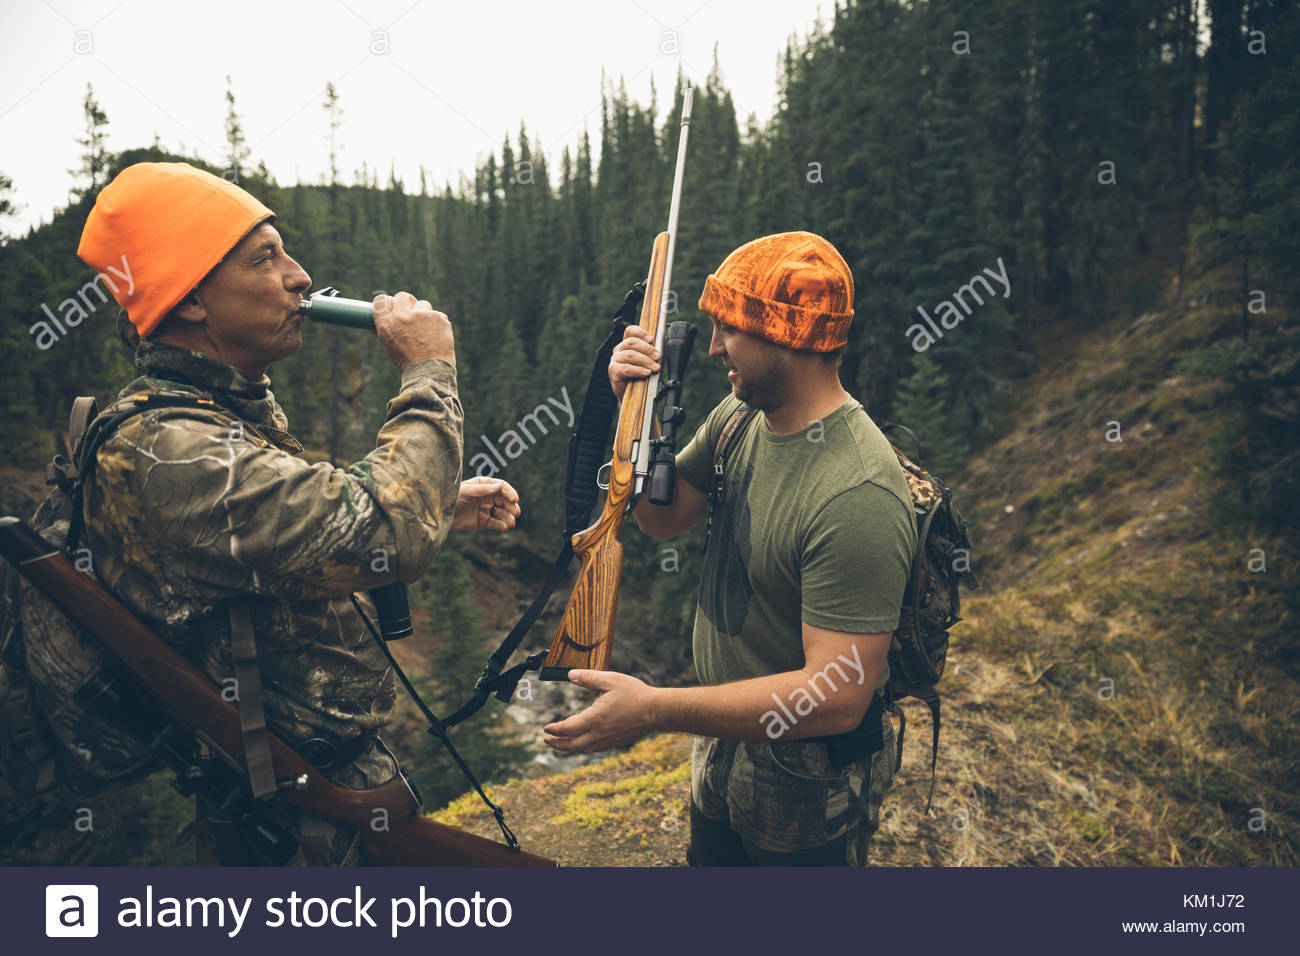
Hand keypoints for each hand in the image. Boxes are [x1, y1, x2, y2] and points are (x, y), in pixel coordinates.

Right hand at [373, 291, 454, 370]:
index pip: (381, 300)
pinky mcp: (437, 317)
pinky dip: (438, 323)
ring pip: (422, 304)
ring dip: (424, 313)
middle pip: (402, 296)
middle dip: (407, 302)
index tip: (393, 306)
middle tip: (412, 312)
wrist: (430, 371)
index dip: (388, 302)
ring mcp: (421, 315)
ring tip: (427, 331)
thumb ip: (385, 331)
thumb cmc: (408, 361)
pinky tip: (437, 336)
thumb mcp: (390, 347)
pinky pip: (437, 315)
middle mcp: (401, 317)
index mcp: (386, 324)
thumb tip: (373, 326)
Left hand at [451, 477, 520, 530]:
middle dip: (512, 506)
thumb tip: (499, 487)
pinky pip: (495, 523)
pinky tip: (504, 527)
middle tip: (517, 512)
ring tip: (511, 523)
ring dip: (508, 517)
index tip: (515, 499)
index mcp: (484, 485)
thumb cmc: (450, 497)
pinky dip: (501, 525)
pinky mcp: (482, 521)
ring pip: (501, 513)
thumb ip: (482, 489)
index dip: (510, 492)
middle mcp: (487, 496)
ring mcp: (485, 509)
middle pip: (504, 501)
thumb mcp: (465, 491)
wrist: (439, 514)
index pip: (501, 487)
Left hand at [543, 670, 657, 752]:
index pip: (568, 728)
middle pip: (572, 745)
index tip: (546, 728)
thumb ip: (589, 678)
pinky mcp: (615, 742)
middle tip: (547, 740)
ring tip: (561, 743)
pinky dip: (583, 748)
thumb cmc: (635, 693)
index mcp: (595, 718)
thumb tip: (571, 675)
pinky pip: (594, 749)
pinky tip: (582, 743)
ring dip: (569, 748)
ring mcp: (607, 740)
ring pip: (583, 749)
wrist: (656, 710)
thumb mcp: (610, 680)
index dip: (555, 729)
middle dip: (557, 744)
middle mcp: (599, 733)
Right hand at [608, 325, 658, 403]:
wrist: (633, 397)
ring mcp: (615, 360)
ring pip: (630, 355)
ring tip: (655, 368)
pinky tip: (646, 373)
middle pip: (632, 342)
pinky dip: (638, 370)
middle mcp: (619, 350)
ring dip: (645, 361)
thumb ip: (653, 353)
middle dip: (647, 349)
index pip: (630, 331)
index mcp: (627, 345)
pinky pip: (626, 368)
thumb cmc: (641, 377)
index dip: (640, 332)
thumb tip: (664, 344)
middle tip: (658, 356)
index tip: (651, 338)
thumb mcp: (648, 362)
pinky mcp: (614, 372)